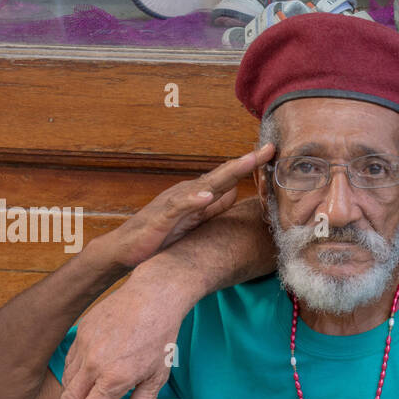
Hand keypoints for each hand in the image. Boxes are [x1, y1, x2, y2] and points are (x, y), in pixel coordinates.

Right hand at [57, 256, 188, 398]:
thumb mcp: (157, 376)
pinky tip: (85, 377)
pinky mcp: (81, 331)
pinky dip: (73, 374)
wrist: (153, 295)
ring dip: (72, 395)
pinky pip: (69, 360)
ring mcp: (85, 346)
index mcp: (114, 378)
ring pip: (67, 380)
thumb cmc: (160, 337)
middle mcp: (94, 364)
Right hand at [106, 147, 268, 270]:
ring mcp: (175, 203)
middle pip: (222, 174)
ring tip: (248, 162)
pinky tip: (207, 195)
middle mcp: (189, 193)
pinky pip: (179, 207)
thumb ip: (214, 206)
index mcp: (198, 194)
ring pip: (205, 184)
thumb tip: (236, 191)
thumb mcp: (195, 220)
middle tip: (269, 148)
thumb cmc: (161, 235)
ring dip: (227, 173)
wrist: (125, 250)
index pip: (229, 177)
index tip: (273, 154)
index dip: (250, 167)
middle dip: (246, 161)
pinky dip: (193, 200)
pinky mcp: (163, 218)